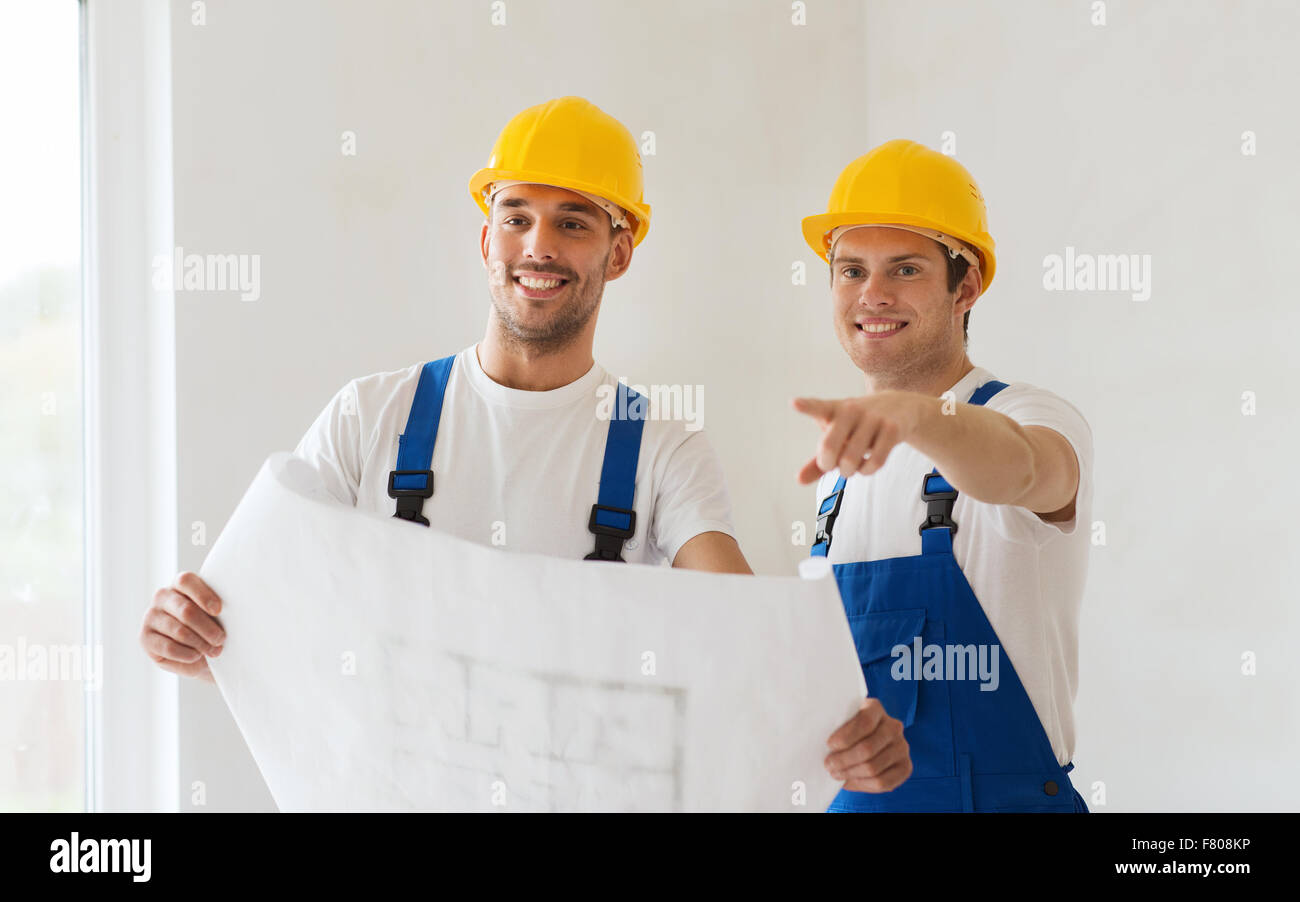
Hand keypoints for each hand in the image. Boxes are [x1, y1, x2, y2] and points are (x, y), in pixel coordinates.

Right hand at [139, 571, 225, 682]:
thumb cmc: (212, 627)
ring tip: (214, 650)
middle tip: (221, 640)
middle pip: (186, 610)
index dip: (203, 596)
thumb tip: (228, 610)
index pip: (186, 581)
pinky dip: (187, 654)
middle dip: (208, 628)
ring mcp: (150, 616)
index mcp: (180, 584)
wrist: (200, 654)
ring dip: (200, 644)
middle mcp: (162, 597)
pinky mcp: (145, 638)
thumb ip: (217, 608)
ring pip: (179, 631)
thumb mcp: (217, 615)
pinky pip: (169, 647)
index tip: (219, 610)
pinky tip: (196, 655)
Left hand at [792, 391, 924, 484]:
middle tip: (831, 465)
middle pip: (830, 448)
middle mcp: (852, 410)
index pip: (818, 408)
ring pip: (851, 460)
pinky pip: (874, 462)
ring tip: (850, 466)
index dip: (806, 406)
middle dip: (828, 464)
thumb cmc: (857, 425)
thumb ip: (818, 459)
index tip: (794, 403)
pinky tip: (865, 465)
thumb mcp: (837, 436)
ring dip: (848, 471)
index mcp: (834, 409)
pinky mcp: (892, 429)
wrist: (899, 406)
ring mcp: (873, 418)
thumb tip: (799, 480)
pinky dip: (866, 471)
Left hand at [824, 698, 911, 792]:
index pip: (864, 722)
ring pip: (874, 768)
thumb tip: (811, 733)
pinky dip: (863, 784)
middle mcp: (893, 726)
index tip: (829, 744)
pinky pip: (884, 782)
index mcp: (876, 708)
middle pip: (868, 748)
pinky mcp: (905, 767)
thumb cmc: (845, 730)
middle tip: (828, 764)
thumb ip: (832, 722)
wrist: (865, 742)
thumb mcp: (840, 720)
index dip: (845, 737)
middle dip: (844, 760)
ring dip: (850, 773)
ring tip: (835, 773)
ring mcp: (902, 747)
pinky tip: (850, 780)